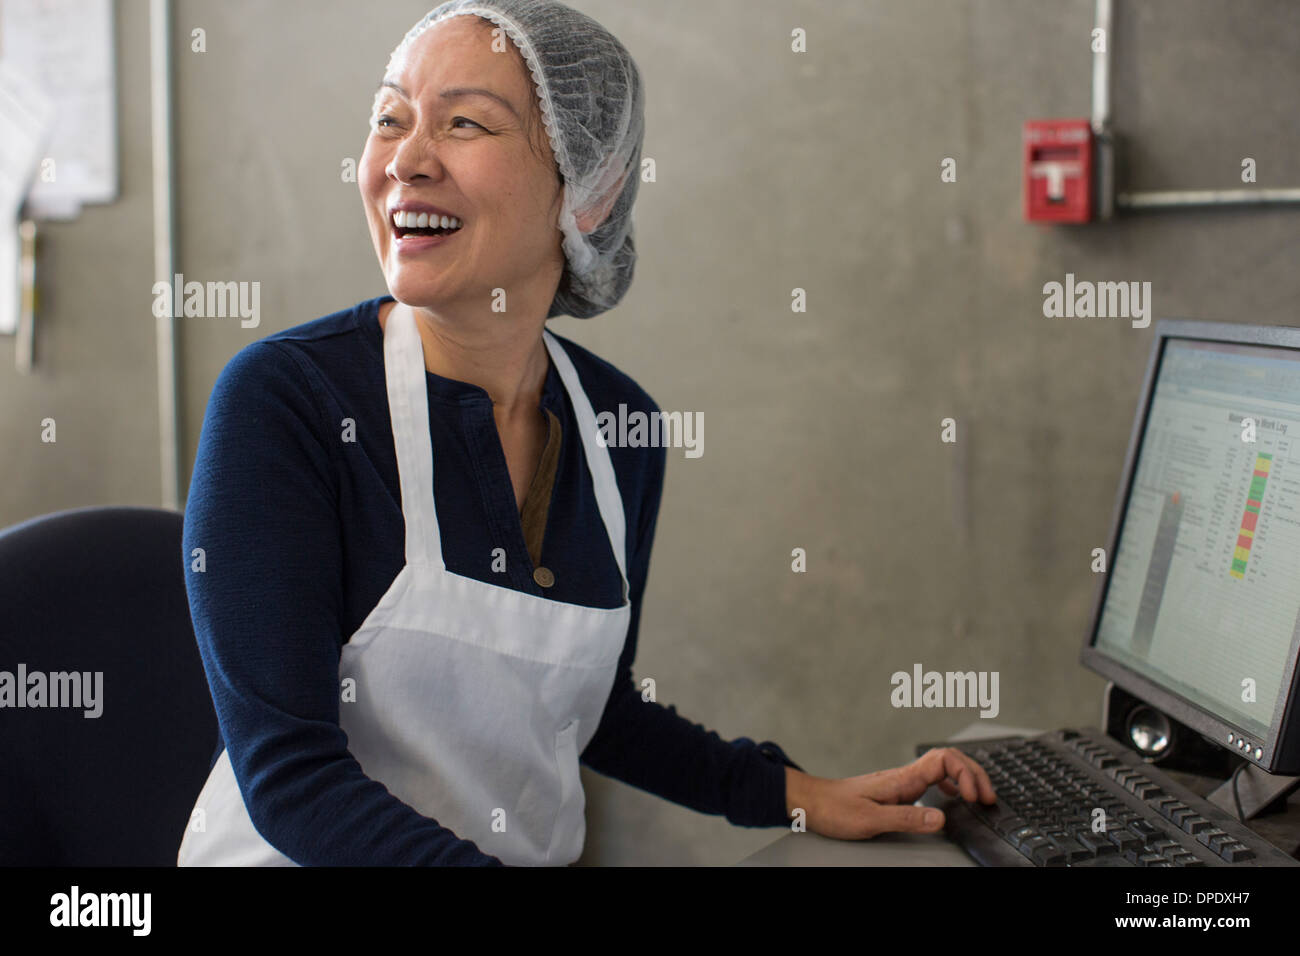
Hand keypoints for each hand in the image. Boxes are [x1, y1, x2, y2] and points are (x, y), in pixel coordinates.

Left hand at [785, 747, 996, 839]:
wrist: (811, 801)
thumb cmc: (834, 809)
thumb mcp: (870, 819)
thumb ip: (906, 817)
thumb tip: (941, 817)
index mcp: (902, 778)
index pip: (944, 760)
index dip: (966, 773)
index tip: (973, 797)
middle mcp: (904, 775)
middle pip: (950, 760)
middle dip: (974, 774)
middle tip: (988, 797)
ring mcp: (902, 781)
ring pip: (942, 768)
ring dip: (964, 779)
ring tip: (979, 798)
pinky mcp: (897, 790)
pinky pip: (931, 780)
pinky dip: (950, 786)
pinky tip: (953, 799)